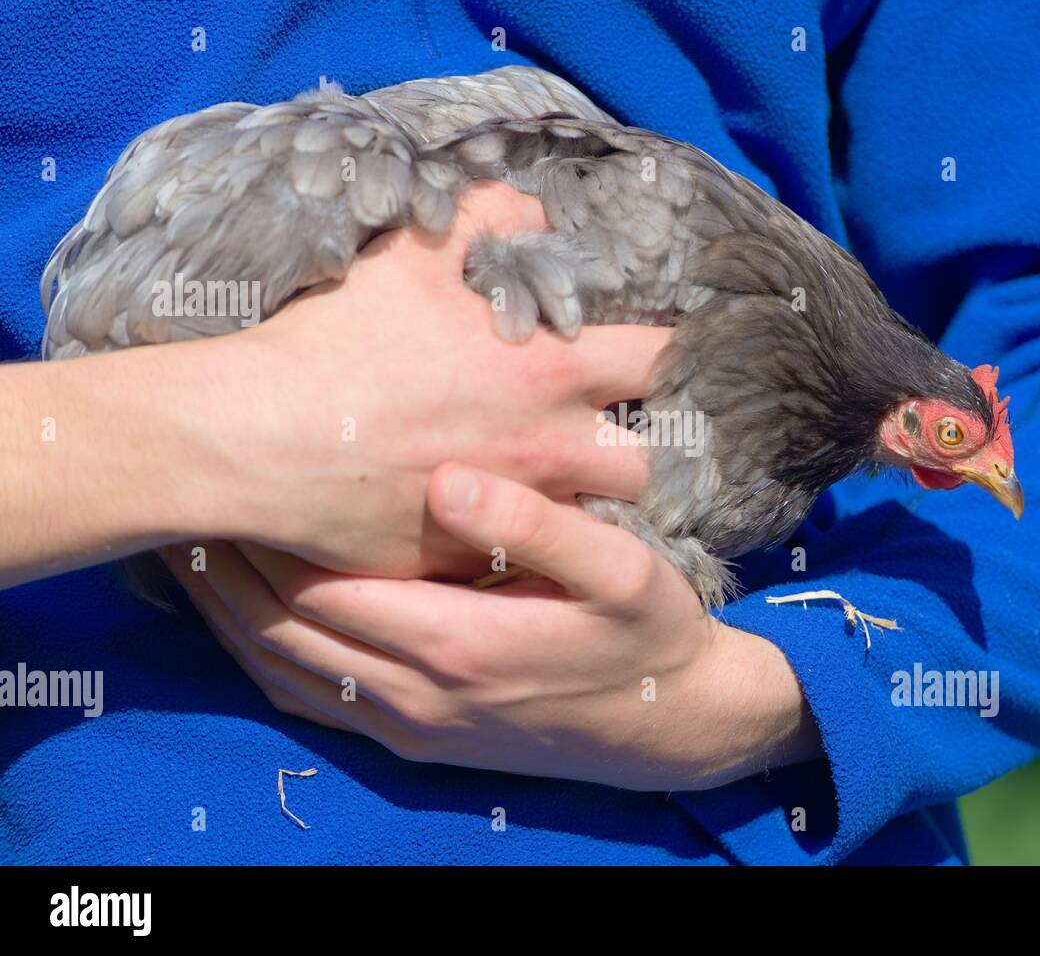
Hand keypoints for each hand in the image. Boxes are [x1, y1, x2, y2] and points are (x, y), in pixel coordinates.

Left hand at [164, 465, 821, 789]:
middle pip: (280, 632)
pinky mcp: (416, 741)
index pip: (319, 586)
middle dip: (224, 571)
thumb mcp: (622, 571)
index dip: (261, 536)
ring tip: (193, 556)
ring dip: (229, 618)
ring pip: (282, 674)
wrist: (676, 727)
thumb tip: (445, 480)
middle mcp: (417, 695)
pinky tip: (246, 624)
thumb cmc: (651, 636)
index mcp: (457, 643)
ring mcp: (411, 727)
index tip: (223, 478)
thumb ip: (536, 524)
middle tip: (183, 505)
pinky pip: (312, 705)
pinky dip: (262, 662)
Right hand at [190, 179, 671, 578]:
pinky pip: (530, 559)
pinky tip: (515, 527)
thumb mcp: (415, 252)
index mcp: (554, 370)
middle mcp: (552, 448)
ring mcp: (516, 513)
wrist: (258, 437)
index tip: (668, 355)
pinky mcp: (472, 560)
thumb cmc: (337, 339)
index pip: (664, 360)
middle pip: (655, 462)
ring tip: (579, 487)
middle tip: (631, 434)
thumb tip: (539, 214)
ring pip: (604, 522)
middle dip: (657, 448)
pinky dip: (535, 543)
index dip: (679, 354)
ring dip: (602, 503)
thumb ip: (493, 218)